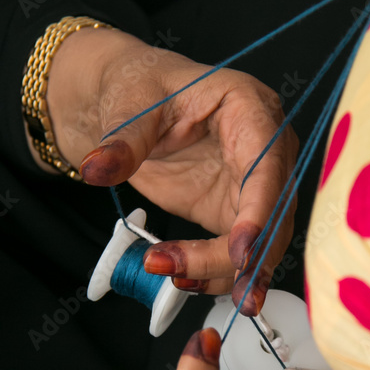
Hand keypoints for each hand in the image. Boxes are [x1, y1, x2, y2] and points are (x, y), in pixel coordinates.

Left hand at [46, 28, 298, 314]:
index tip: (241, 252)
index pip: (268, 167)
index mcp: (250, 108)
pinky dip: (214, 273)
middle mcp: (266, 148)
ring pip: (262, 242)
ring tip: (176, 281)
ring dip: (224, 271)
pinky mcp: (234, 211)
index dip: (260, 212)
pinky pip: (237, 252)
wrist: (130, 105)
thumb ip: (122, 141)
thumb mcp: (129, 105)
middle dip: (240, 257)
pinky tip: (184, 281)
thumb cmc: (142, 88)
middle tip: (189, 278)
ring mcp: (254, 184)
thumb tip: (97, 169)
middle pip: (272, 213)